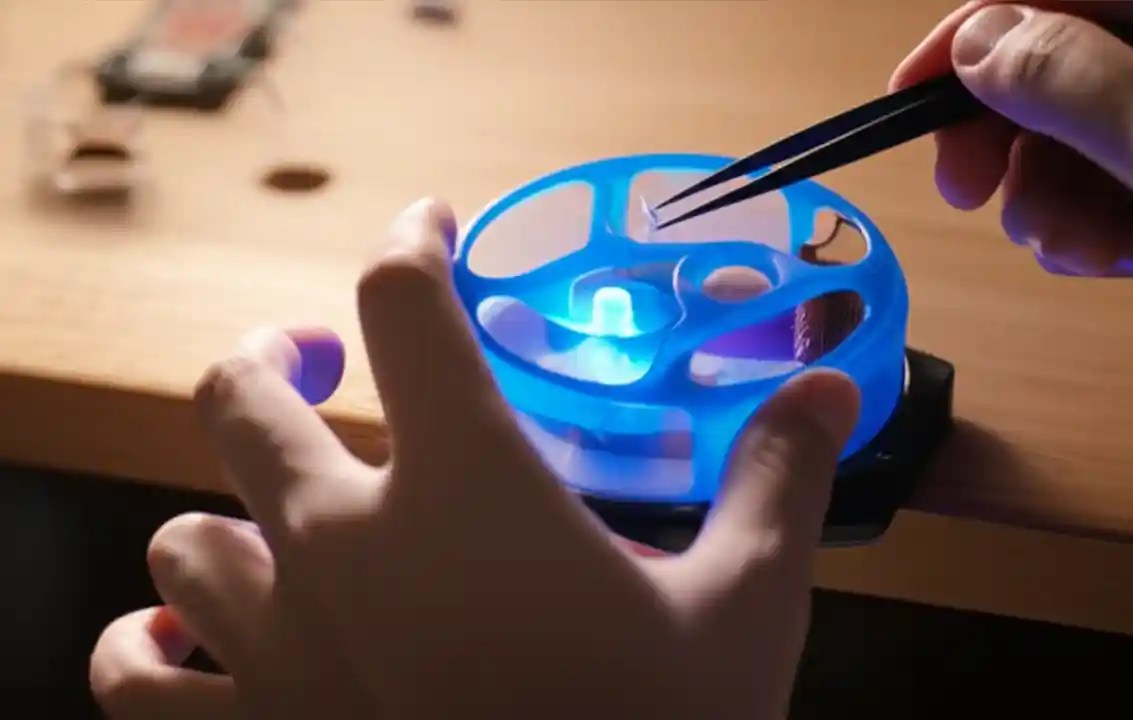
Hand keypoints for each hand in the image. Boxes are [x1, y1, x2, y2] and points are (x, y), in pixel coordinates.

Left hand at [88, 198, 861, 718]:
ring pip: (183, 535)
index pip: (402, 303)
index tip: (432, 230)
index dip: (412, 241)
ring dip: (226, 512)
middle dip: (273, 360)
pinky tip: (192, 645)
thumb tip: (827, 391)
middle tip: (317, 363)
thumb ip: (777, 483)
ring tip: (275, 519)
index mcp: (465, 487)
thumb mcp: (741, 609)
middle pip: (241, 397)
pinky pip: (139, 675)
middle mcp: (343, 547)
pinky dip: (154, 647)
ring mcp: (278, 646)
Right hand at [892, 0, 1132, 337]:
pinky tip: (1122, 257)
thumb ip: (1063, 77)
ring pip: (1097, 116)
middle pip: (1070, 49)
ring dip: (1060, 190)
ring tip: (1079, 253)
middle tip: (974, 202)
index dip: (970, 35)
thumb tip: (977, 39)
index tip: (907, 104)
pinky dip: (1112, 211)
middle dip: (1015, 133)